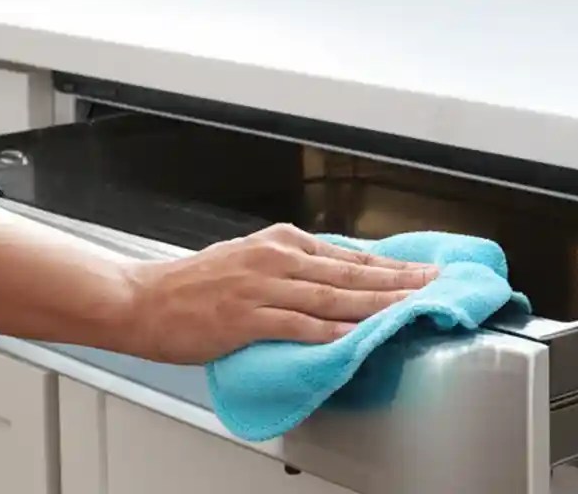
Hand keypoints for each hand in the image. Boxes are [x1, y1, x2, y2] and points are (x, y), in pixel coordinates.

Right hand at [122, 224, 437, 363]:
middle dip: (398, 280)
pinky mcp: (246, 318)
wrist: (143, 299)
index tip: (423, 270)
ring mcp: (262, 288)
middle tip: (434, 283)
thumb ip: (292, 266)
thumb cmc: (193, 284)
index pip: (348, 254)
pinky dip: (329, 330)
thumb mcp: (249, 258)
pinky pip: (297, 324)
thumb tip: (333, 276)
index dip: (391, 264)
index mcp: (281, 242)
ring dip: (375, 303)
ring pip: (332, 296)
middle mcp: (277, 259)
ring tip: (409, 307)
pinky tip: (355, 335)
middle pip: (350, 272)